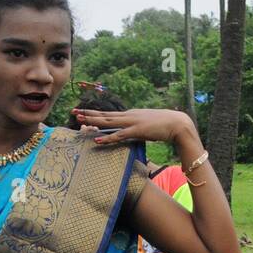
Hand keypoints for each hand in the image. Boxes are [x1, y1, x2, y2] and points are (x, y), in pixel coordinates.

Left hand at [72, 108, 193, 145]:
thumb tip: (133, 131)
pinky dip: (108, 138)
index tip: (84, 112)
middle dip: (89, 113)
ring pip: (108, 122)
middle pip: (105, 115)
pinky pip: (119, 135)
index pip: (110, 114)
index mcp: (131, 114)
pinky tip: (97, 139)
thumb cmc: (166, 125)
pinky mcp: (137, 131)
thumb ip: (139, 127)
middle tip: (74, 112)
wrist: (178, 124)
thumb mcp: (148, 125)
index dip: (96, 113)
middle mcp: (129, 116)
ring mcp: (132, 122)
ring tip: (80, 120)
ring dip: (93, 121)